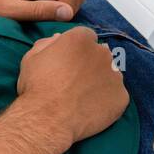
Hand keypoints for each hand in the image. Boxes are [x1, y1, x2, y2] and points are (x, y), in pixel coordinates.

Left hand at [0, 0, 86, 21]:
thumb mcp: (9, 11)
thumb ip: (39, 11)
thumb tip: (67, 12)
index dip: (67, 11)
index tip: (52, 22)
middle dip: (69, 8)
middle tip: (49, 20)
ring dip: (64, 5)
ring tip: (44, 16)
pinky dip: (57, 2)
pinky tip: (42, 12)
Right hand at [15, 27, 128, 150]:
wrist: (49, 118)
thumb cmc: (37, 85)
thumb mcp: (31, 58)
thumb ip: (47, 44)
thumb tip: (58, 39)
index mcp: (79, 40)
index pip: (85, 35)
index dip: (76, 46)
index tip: (68, 58)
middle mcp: (101, 53)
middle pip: (100, 53)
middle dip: (90, 61)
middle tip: (74, 77)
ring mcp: (115, 76)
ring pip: (110, 72)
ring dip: (100, 78)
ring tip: (82, 94)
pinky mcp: (122, 97)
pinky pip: (116, 94)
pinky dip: (106, 98)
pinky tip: (90, 106)